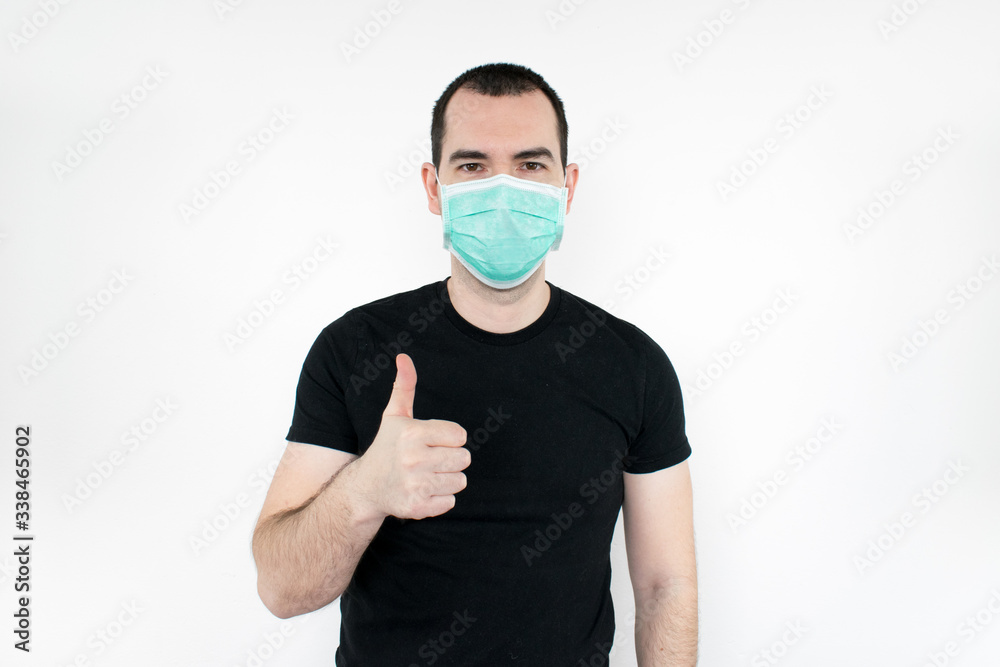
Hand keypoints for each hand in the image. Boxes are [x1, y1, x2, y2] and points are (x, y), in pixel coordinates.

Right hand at [354, 353, 469, 519]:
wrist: (365, 488)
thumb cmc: (386, 447)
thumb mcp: (394, 416)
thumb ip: (404, 387)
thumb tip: (404, 357)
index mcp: (413, 434)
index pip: (460, 435)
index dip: (450, 438)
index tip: (433, 442)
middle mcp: (413, 459)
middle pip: (464, 458)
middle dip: (451, 459)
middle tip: (431, 460)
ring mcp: (415, 485)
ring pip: (460, 480)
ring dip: (447, 479)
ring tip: (427, 475)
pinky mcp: (418, 507)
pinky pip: (451, 501)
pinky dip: (440, 498)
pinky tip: (423, 491)